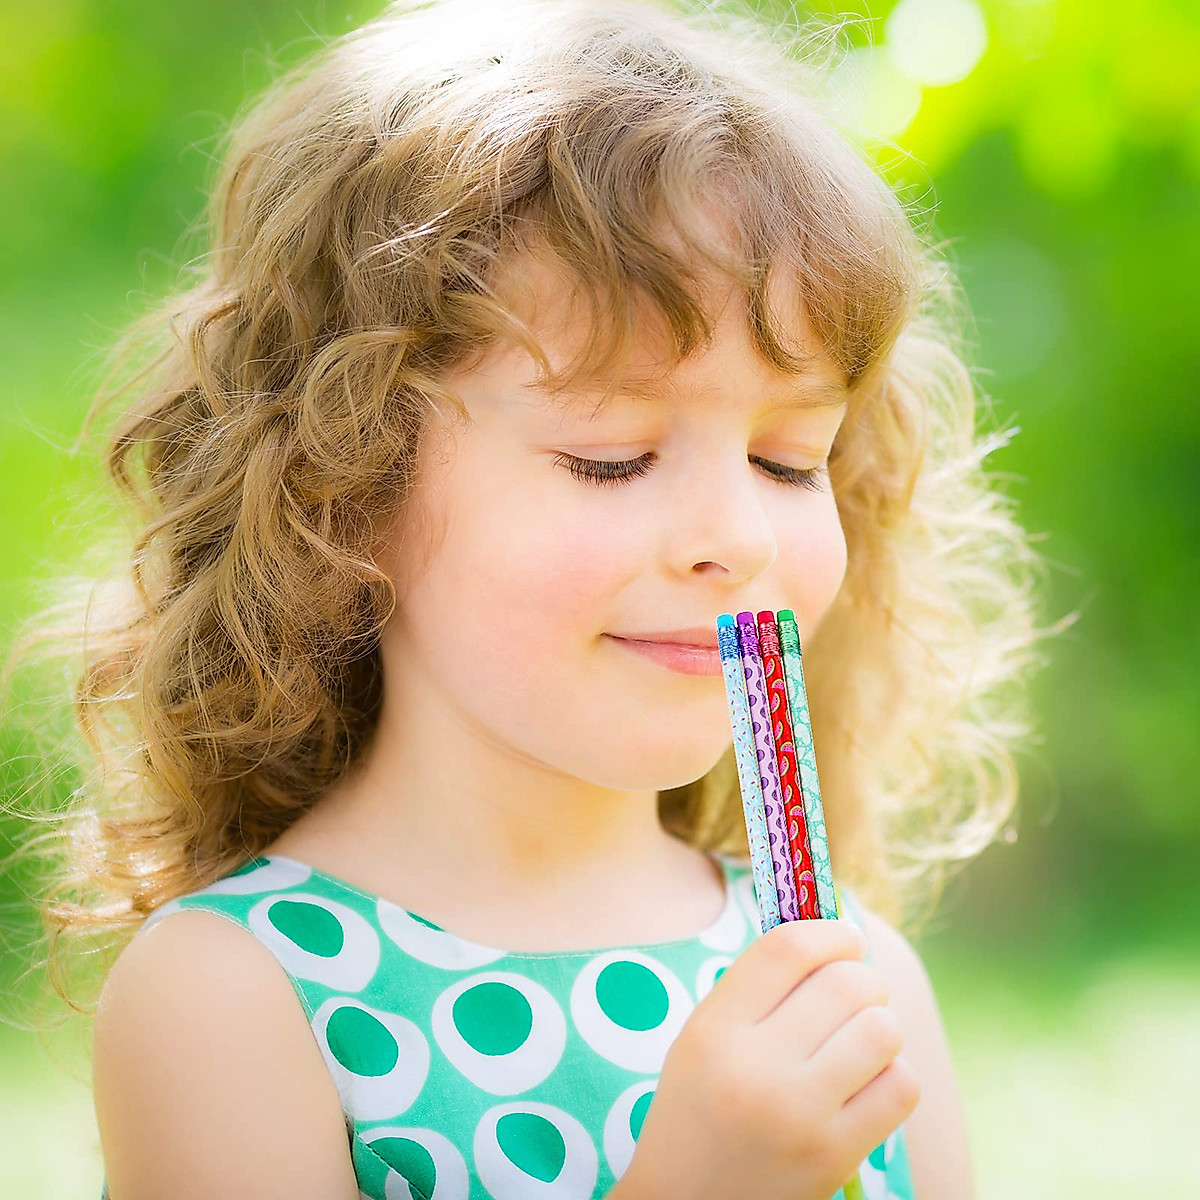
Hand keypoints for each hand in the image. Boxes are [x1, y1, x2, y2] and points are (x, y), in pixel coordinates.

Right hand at [617, 917, 919, 1199]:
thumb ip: (756, 988)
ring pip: (881, 1031)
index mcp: (715, 1029)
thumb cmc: (699, 1107)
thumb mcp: (702, 1036)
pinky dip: (892, 1075)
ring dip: (880, 1025)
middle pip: (844, 984)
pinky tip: (867, 1081)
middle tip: (857, 993)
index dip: (829, 932)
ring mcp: (798, 1115)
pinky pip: (899, 1087)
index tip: (844, 938)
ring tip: (861, 1038)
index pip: (788, 949)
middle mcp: (755, 1067)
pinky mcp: (834, 1157)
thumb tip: (834, 940)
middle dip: (864, 978)